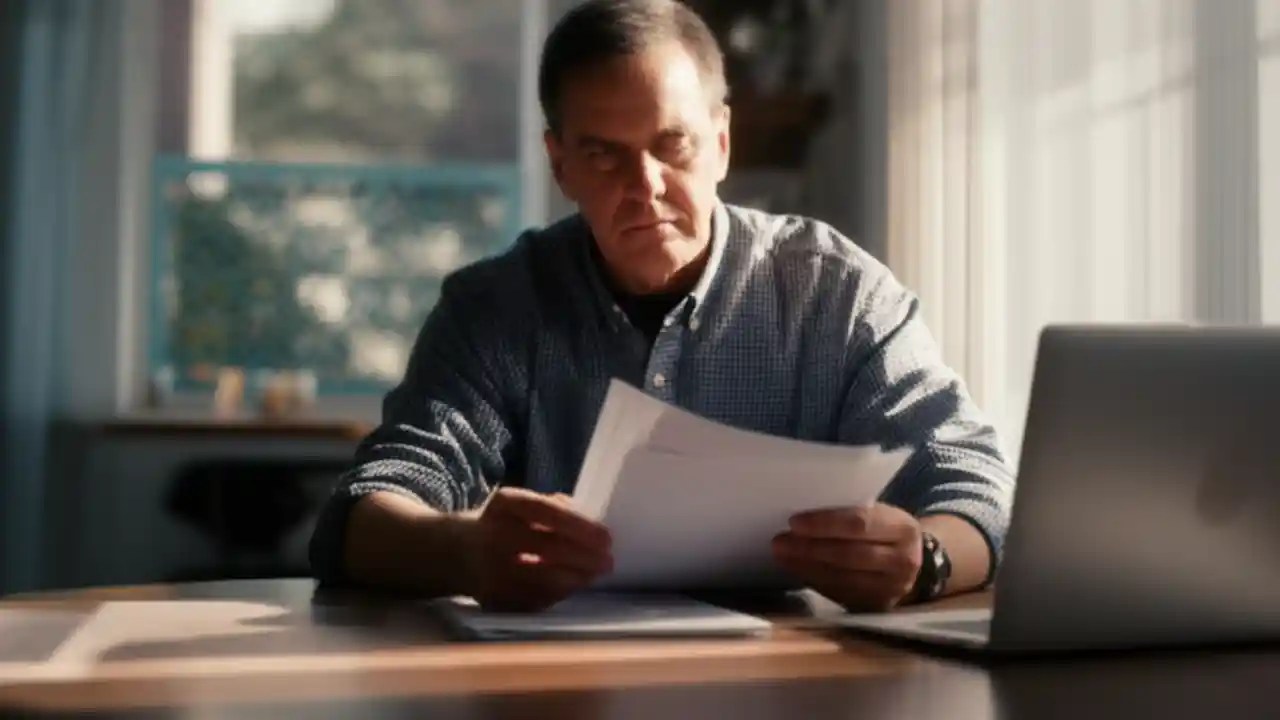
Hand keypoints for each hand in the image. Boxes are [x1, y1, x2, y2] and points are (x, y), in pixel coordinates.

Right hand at [458, 488, 612, 611]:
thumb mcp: (519, 505)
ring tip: (594, 574)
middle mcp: (492, 534)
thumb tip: (590, 522)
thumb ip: (554, 507)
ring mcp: (488, 569)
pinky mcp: (491, 598)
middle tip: (608, 561)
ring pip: (542, 578)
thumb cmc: (500, 524)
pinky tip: (571, 586)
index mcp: (504, 504)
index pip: (544, 510)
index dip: (578, 524)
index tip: (607, 537)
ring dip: (575, 579)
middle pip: (545, 547)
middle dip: (584, 557)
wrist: (451, 553)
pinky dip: (557, 594)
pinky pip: (532, 599)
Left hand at [772, 503, 922, 611]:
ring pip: (841, 578)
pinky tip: (797, 569)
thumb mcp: (880, 513)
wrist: (911, 561)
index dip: (825, 524)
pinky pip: (839, 594)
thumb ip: (850, 514)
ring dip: (806, 566)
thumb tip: (801, 519)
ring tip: (782, 555)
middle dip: (809, 548)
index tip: (794, 522)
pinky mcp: (877, 606)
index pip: (860, 524)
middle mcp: (902, 561)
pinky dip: (814, 581)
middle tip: (779, 541)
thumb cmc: (885, 530)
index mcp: (903, 529)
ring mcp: (892, 589)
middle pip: (848, 554)